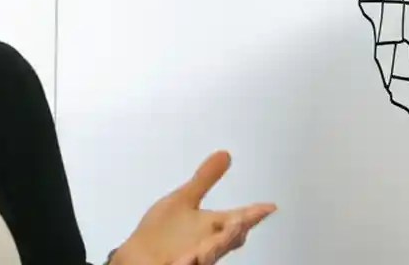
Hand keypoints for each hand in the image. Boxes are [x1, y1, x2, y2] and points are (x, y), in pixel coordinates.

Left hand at [113, 151, 275, 264]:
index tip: (269, 206)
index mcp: (211, 228)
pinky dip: (188, 262)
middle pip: (226, 241)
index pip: (237, 220)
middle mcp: (207, 246)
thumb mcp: (183, 199)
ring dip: (215, 247)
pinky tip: (187, 258)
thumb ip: (205, 179)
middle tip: (242, 220)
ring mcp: (194, 259)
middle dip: (234, 232)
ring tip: (221, 234)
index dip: (253, 214)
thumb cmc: (163, 232)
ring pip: (209, 255)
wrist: (139, 257)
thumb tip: (225, 154)